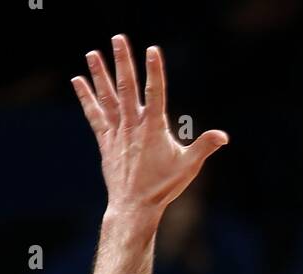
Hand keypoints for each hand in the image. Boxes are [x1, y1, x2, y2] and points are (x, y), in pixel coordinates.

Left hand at [72, 37, 227, 221]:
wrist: (135, 206)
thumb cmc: (163, 188)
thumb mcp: (188, 167)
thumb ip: (204, 147)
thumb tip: (223, 136)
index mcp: (154, 128)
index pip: (155, 93)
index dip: (154, 70)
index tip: (152, 49)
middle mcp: (133, 126)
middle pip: (127, 87)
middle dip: (123, 62)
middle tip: (118, 39)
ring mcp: (117, 132)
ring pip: (107, 97)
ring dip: (100, 74)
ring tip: (92, 53)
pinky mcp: (106, 141)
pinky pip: (94, 115)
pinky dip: (86, 97)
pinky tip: (78, 81)